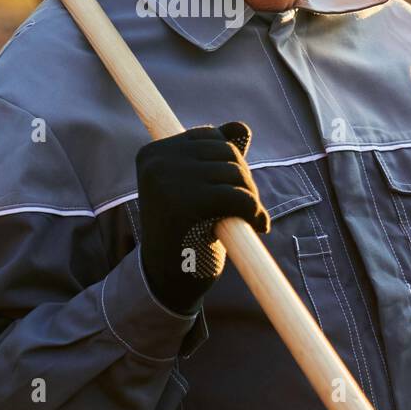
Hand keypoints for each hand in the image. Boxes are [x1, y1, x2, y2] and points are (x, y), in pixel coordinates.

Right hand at [135, 121, 269, 314]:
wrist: (168, 281)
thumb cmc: (186, 231)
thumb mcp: (198, 187)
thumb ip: (215, 155)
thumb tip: (241, 128)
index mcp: (152, 153)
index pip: (210, 136)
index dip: (231, 162)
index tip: (233, 189)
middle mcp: (155, 163)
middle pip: (224, 151)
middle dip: (244, 178)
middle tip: (248, 208)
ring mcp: (166, 182)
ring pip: (234, 172)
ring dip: (251, 196)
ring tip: (250, 218)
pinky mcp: (184, 206)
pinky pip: (238, 196)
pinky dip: (255, 211)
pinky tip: (258, 225)